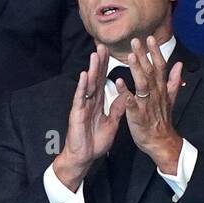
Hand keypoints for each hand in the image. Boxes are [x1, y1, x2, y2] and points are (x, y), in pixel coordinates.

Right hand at [53, 45, 128, 190]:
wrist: (84, 157)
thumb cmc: (95, 141)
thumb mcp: (112, 123)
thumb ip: (117, 108)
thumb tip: (126, 95)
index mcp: (98, 102)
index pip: (103, 80)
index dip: (106, 67)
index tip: (111, 52)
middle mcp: (90, 101)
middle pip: (95, 78)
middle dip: (99, 62)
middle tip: (102, 45)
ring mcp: (83, 106)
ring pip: (88, 84)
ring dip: (92, 69)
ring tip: (95, 54)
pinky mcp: (77, 113)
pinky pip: (80, 98)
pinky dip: (82, 86)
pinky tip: (85, 75)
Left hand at [123, 37, 184, 173]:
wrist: (161, 142)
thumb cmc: (162, 120)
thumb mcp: (171, 98)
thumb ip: (174, 80)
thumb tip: (179, 64)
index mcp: (161, 89)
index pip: (160, 67)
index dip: (155, 52)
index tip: (150, 38)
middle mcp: (155, 94)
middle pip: (150, 72)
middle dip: (144, 56)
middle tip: (136, 41)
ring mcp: (147, 104)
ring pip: (142, 84)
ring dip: (137, 69)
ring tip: (130, 56)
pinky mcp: (138, 115)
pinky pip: (131, 103)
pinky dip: (125, 93)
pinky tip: (118, 82)